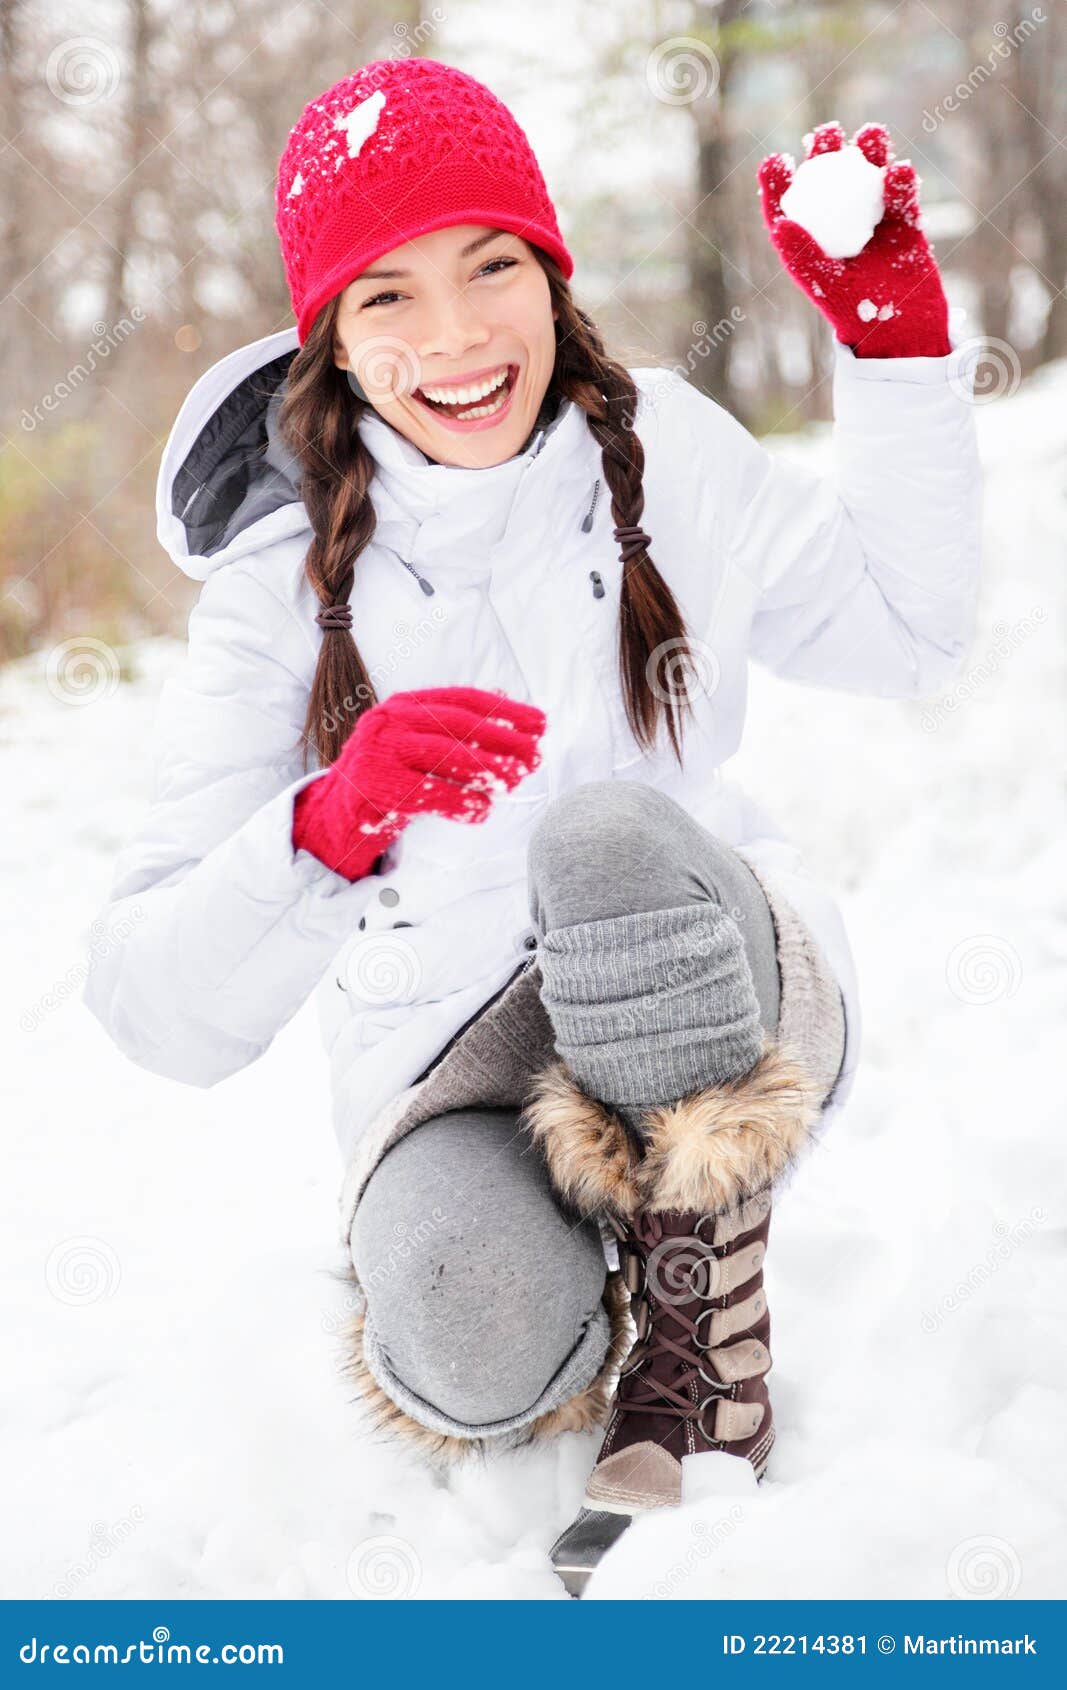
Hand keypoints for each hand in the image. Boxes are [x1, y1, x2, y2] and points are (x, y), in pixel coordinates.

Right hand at [292, 685, 546, 881]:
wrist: (333, 815)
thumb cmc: (386, 778)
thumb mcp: (415, 744)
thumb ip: (452, 727)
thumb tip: (505, 701)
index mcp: (404, 704)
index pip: (463, 700)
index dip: (505, 711)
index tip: (540, 723)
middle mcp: (391, 721)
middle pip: (459, 726)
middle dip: (505, 741)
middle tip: (536, 756)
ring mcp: (382, 752)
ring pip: (447, 758)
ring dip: (488, 771)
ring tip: (515, 782)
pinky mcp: (378, 787)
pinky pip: (431, 794)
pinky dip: (460, 803)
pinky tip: (482, 811)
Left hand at [758, 121, 950, 358]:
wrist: (903, 332)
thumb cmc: (856, 316)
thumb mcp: (825, 287)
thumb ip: (804, 255)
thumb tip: (780, 223)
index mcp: (812, 243)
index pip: (791, 207)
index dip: (779, 183)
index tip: (775, 161)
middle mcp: (840, 228)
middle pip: (830, 181)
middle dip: (826, 152)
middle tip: (827, 134)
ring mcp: (873, 223)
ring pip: (868, 180)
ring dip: (869, 154)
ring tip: (869, 135)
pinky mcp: (905, 225)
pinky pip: (902, 197)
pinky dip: (900, 183)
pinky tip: (898, 170)